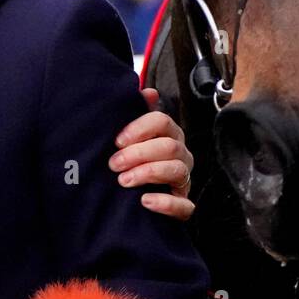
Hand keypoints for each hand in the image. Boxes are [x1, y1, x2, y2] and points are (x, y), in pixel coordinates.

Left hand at [109, 88, 194, 220]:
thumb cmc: (131, 161)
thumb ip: (136, 113)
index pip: (162, 122)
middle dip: (139, 153)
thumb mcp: (129, 137)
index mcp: (168, 134)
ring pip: (177, 170)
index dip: (140, 128)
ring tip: (124, 181)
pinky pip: (184, 206)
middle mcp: (180, 155)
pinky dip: (166, 204)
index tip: (118, 140)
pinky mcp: (182, 205)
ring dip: (149, 173)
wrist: (130, 197)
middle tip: (114, 163)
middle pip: (170, 146)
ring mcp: (183, 180)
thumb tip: (149, 93)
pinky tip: (145, 201)